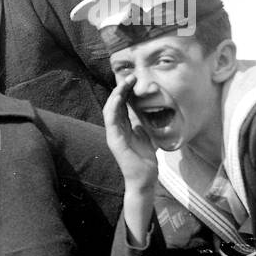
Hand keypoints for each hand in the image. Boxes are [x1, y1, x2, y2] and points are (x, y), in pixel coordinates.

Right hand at [103, 76, 158, 191]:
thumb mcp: (146, 136)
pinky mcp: (114, 141)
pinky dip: (113, 108)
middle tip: (131, 77)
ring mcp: (113, 135)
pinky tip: (118, 99)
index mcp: (122, 127)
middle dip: (121, 89)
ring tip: (125, 83)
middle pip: (114, 104)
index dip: (125, 92)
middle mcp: (115, 129)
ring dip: (116, 95)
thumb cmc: (144, 159)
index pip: (120, 105)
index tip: (134, 80)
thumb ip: (142, 124)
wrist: (144, 178)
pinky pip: (111, 121)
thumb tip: (144, 111)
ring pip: (110, 110)